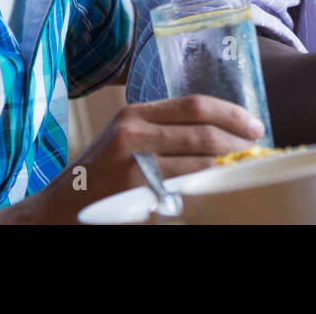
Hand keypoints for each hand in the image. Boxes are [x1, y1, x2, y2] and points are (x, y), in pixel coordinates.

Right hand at [0, 95, 263, 222]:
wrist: (56, 210)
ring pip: (201, 165)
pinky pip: (186, 193)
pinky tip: (218, 193)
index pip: (195, 104)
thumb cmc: (98, 175)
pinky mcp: (137, 196)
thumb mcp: (123, 140)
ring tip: (244, 170)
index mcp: (133, 114)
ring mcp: (135, 167)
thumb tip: (217, 133)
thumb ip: (161, 131)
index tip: (255, 125)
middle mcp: (133, 133)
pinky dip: (208, 192)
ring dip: (229, 169)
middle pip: (204, 133)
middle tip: (258, 149)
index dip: (232, 113)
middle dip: (239, 142)